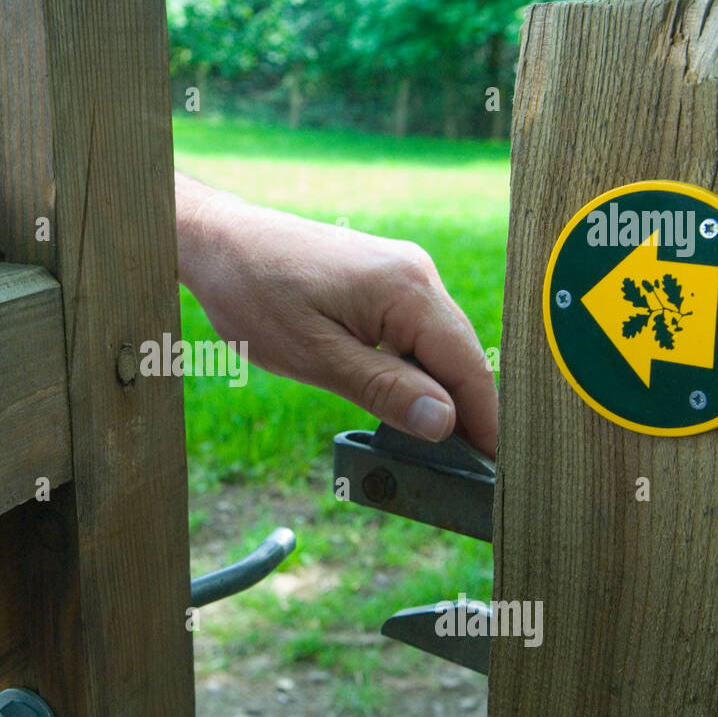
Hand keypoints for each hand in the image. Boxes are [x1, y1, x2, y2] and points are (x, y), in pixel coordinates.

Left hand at [177, 174, 497, 456]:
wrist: (220, 242)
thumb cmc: (256, 294)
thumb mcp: (316, 356)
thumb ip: (384, 388)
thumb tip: (444, 422)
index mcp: (408, 289)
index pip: (469, 367)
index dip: (486, 422)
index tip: (497, 471)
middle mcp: (417, 274)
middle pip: (461, 357)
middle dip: (464, 413)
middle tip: (465, 475)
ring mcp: (403, 273)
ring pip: (439, 347)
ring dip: (437, 393)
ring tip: (435, 448)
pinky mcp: (385, 279)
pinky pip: (416, 332)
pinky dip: (416, 369)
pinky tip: (404, 402)